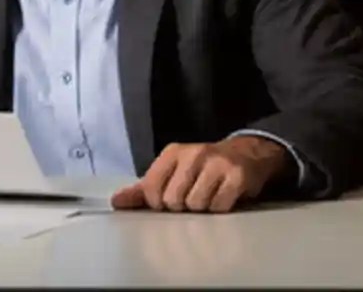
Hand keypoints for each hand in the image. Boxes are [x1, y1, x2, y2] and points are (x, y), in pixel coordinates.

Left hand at [110, 136, 289, 212]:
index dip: (159, 203)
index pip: (151, 189)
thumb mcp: (171, 173)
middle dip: (182, 207)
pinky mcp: (237, 176)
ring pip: (196, 206)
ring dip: (202, 209)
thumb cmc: (202, 169)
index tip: (169, 199)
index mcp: (173, 153)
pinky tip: (223, 197)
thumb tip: (116, 202)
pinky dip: (220, 209)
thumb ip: (142, 190)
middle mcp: (194, 153)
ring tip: (209, 196)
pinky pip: (219, 207)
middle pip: (173, 201)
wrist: (246, 155)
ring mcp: (216, 163)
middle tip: (192, 197)